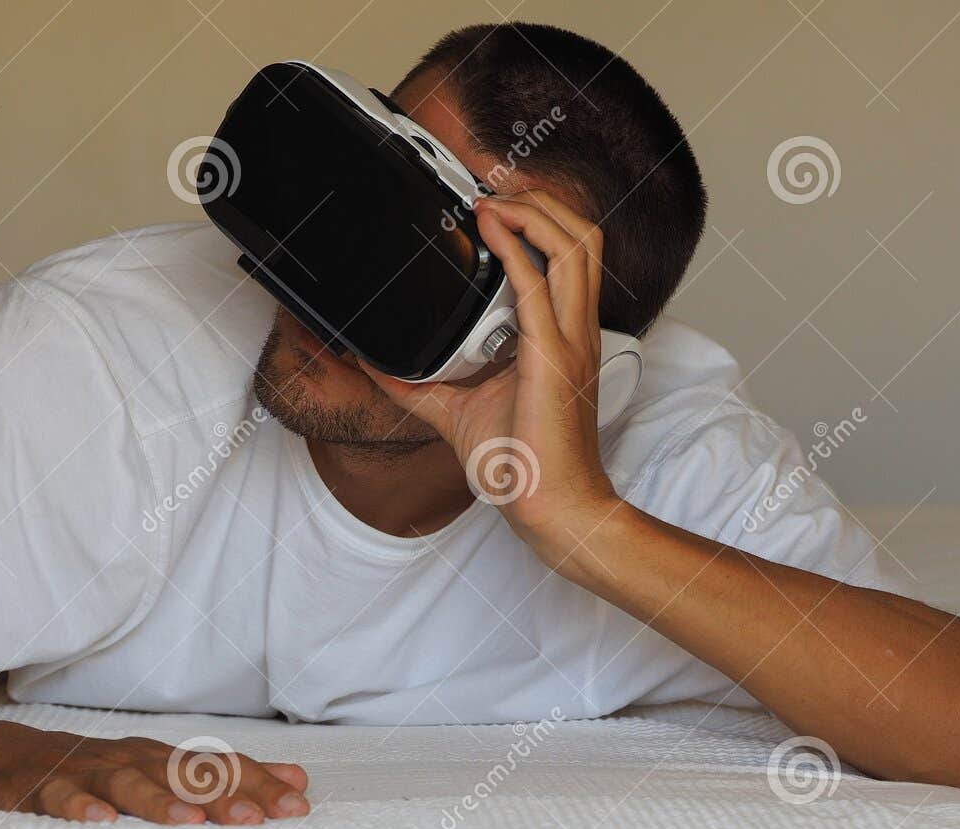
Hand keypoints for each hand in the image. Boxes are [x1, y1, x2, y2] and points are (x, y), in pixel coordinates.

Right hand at [0, 721, 309, 824]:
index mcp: (157, 759)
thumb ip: (225, 781)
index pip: (216, 767)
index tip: (298, 804)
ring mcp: (80, 773)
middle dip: (221, 793)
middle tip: (258, 818)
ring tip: (189, 822)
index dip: (257, 783)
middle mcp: (125, 760)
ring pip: (123, 783)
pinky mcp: (33, 791)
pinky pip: (56, 799)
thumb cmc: (90, 774)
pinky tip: (98, 824)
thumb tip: (299, 783)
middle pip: (179, 773)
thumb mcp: (158, 775)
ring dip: (156, 801)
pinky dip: (76, 808)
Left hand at [360, 189, 621, 561]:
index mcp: (563, 337)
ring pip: (575, 245)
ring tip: (492, 201)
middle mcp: (574, 331)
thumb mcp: (458, 414)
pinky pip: (537, 285)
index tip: (498, 206)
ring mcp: (569, 340)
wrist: (551, 506)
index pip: (570, 258)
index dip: (541, 221)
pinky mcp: (552, 357)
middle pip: (583, 235)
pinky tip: (487, 228)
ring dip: (533, 211)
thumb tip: (376, 363)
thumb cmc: (523, 466)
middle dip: (542, 201)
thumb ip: (419, 386)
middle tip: (497, 191)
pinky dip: (513, 247)